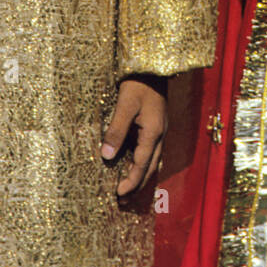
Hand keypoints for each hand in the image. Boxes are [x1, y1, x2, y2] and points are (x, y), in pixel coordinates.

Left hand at [101, 74, 167, 196]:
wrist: (153, 68)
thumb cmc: (138, 84)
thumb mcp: (124, 106)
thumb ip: (116, 131)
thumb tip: (106, 156)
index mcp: (153, 133)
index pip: (141, 165)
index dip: (130, 181)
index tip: (118, 194)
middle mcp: (159, 135)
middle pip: (150, 167)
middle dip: (137, 183)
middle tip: (123, 198)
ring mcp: (159, 130)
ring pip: (151, 159)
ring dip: (140, 174)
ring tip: (127, 186)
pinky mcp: (155, 124)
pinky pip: (150, 149)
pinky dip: (141, 161)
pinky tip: (131, 163)